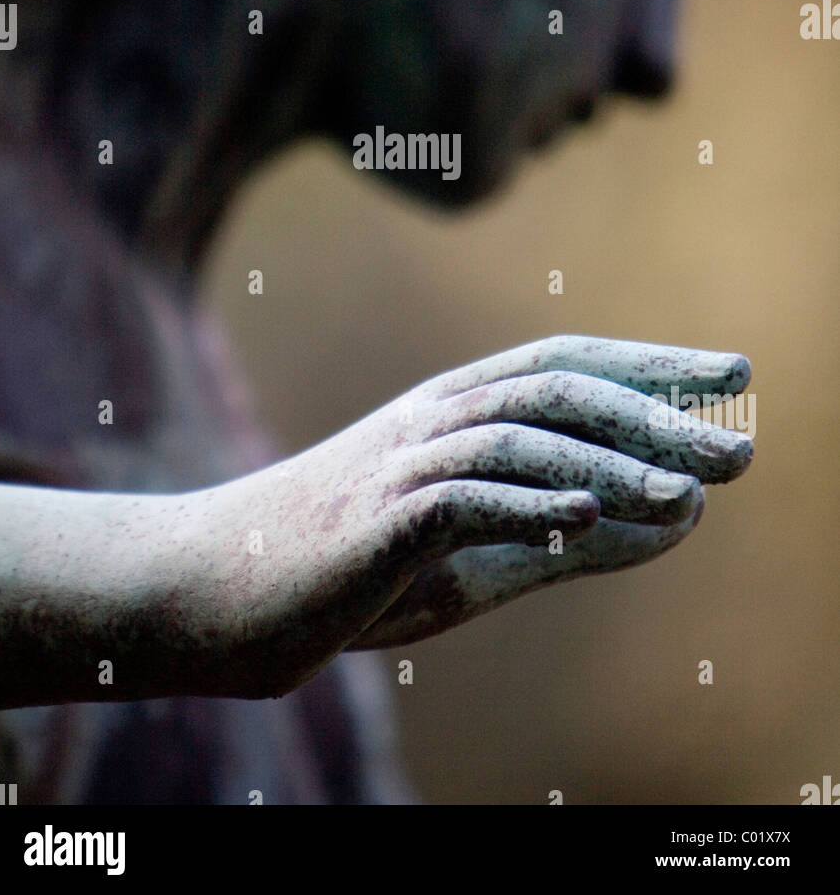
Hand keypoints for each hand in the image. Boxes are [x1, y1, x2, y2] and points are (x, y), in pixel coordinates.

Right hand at [197, 334, 751, 694]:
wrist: (212, 588)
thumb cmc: (346, 569)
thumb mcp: (473, 555)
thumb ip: (566, 536)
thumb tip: (679, 522)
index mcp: (454, 412)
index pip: (567, 365)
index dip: (651, 366)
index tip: (732, 376)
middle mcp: (432, 418)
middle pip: (557, 390)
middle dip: (655, 414)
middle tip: (741, 448)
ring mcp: (399, 463)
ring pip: (519, 437)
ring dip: (612, 463)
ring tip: (693, 495)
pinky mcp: (372, 521)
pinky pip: (460, 500)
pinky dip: (528, 504)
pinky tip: (590, 514)